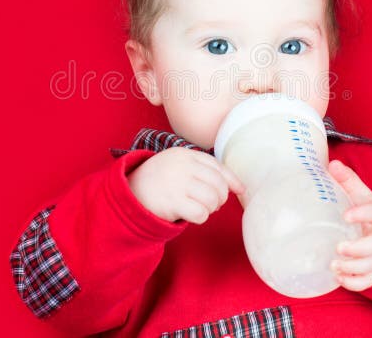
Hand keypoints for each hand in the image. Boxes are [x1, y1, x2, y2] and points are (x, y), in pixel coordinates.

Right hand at [128, 148, 244, 224]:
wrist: (130, 192)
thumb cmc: (161, 180)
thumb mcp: (179, 166)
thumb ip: (205, 170)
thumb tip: (240, 187)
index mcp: (185, 154)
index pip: (218, 166)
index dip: (232, 180)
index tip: (240, 190)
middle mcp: (183, 166)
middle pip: (219, 185)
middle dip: (220, 198)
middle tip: (211, 203)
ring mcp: (178, 183)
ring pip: (213, 200)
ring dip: (210, 209)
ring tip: (199, 207)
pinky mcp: (173, 202)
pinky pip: (201, 214)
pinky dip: (200, 218)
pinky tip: (190, 214)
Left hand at [328, 159, 371, 291]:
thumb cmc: (367, 211)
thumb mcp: (361, 194)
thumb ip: (348, 180)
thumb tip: (332, 164)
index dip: (362, 214)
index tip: (346, 215)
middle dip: (359, 249)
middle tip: (340, 248)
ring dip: (354, 268)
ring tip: (334, 265)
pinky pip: (368, 281)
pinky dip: (354, 283)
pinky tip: (339, 278)